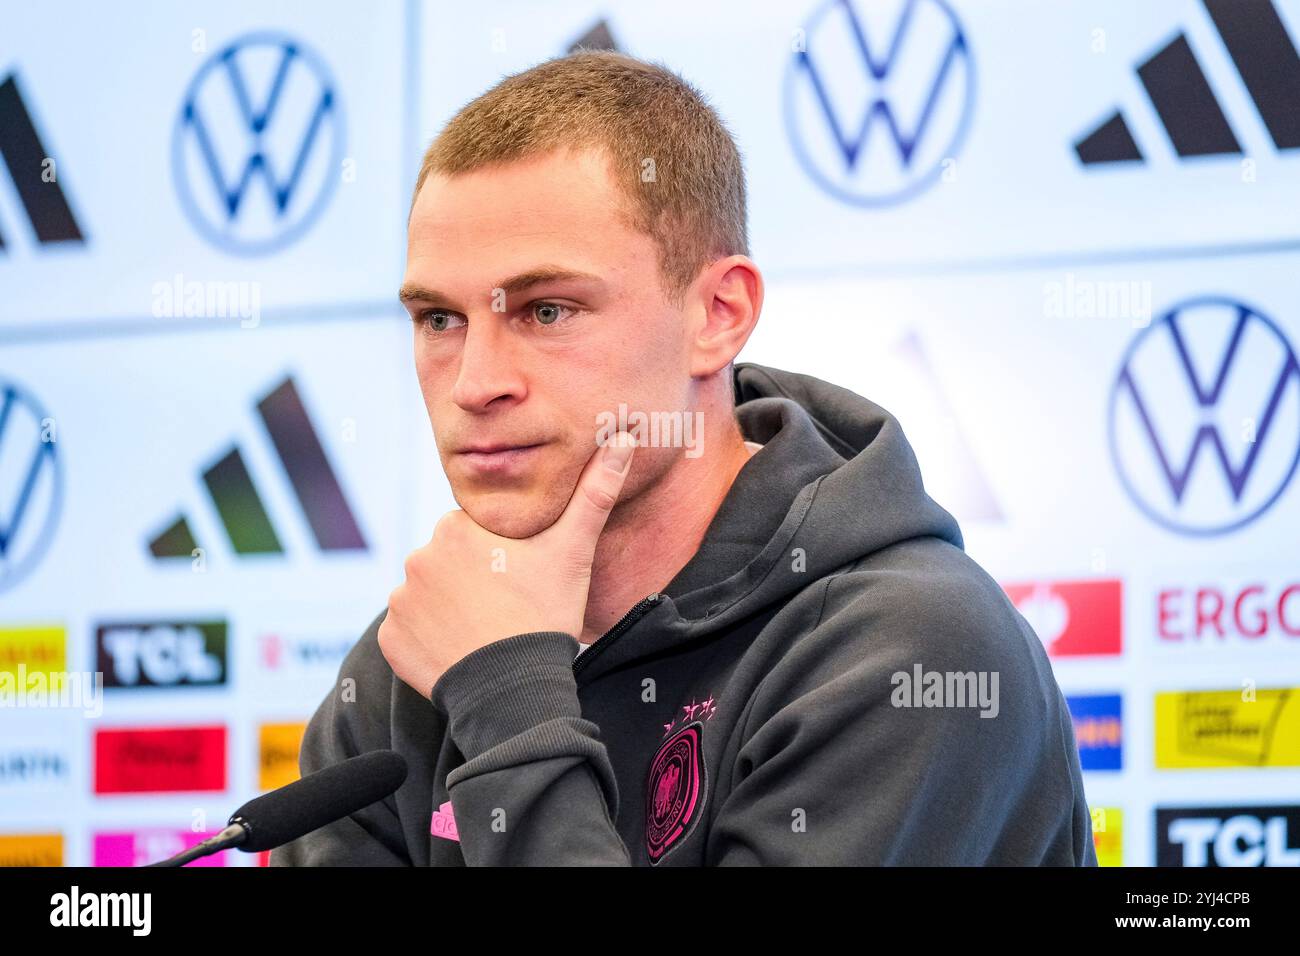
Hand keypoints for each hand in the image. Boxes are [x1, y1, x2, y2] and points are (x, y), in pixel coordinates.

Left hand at [378, 432, 637, 698]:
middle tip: (504, 609)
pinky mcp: (390, 640)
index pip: (474, 534)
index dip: (499, 557)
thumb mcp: (573, 551)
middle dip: (471, 581)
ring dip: (448, 609)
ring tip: (483, 632)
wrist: (516, 691)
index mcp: (454, 528)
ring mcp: (398, 601)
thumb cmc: (546, 614)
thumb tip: (622, 437)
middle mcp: (416, 557)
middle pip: (448, 563)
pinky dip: (427, 640)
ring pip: (428, 596)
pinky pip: (407, 632)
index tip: (517, 581)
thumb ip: (594, 493)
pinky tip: (459, 651)